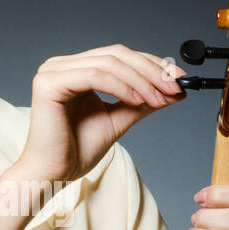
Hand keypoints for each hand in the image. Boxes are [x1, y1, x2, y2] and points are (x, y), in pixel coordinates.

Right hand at [16, 45, 185, 184]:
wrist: (53, 174)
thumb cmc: (77, 150)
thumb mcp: (118, 120)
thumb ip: (142, 102)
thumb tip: (176, 91)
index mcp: (75, 69)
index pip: (119, 56)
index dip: (151, 64)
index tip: (178, 79)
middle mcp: (62, 65)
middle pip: (116, 54)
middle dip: (150, 71)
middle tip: (174, 87)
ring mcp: (53, 71)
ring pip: (109, 63)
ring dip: (140, 81)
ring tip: (158, 100)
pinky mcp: (49, 83)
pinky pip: (95, 76)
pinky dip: (121, 86)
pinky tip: (137, 99)